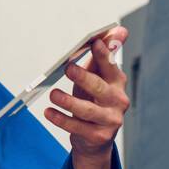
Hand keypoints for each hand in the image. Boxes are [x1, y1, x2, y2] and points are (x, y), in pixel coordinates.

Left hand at [45, 28, 129, 168]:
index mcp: (117, 82)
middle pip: (100, 88)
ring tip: (53, 94)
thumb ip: (103, 56)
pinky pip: (77, 127)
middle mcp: (118, 100)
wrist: (96, 138)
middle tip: (68, 68)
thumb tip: (119, 30)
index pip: (111, 65)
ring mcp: (110, 120)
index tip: (94, 42)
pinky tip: (49, 112)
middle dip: (84, 77)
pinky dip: (61, 119)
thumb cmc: (94, 100)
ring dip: (69, 102)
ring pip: (88, 110)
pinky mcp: (99, 136)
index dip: (104, 54)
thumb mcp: (98, 77)